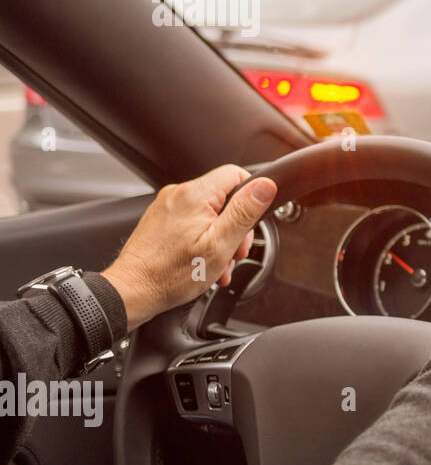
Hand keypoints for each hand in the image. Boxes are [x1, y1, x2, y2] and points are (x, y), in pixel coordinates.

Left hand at [103, 165, 277, 329]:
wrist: (132, 291)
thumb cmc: (170, 274)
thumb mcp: (220, 244)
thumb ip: (244, 212)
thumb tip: (265, 186)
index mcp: (195, 195)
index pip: (235, 173)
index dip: (251, 195)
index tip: (252, 219)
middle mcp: (178, 195)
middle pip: (223, 197)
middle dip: (236, 225)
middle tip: (234, 251)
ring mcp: (167, 208)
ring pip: (209, 213)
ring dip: (221, 237)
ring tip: (218, 263)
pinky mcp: (161, 221)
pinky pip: (192, 223)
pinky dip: (203, 240)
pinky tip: (204, 262)